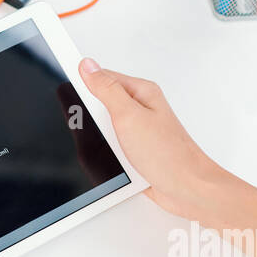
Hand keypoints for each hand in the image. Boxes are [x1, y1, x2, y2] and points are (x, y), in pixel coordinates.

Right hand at [78, 58, 227, 225]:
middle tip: (100, 130)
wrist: (188, 190)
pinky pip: (109, 148)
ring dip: (99, 140)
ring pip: (102, 129)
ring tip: (112, 149)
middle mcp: (140, 108)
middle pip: (99, 104)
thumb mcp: (129, 116)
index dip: (82, 83)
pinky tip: (114, 161)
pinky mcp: (135, 150)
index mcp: (141, 92)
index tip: (67, 90)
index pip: (102, 76)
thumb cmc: (170, 155)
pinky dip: (106, 155)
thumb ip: (106, 89)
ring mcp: (137, 130)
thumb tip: (87, 66)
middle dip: (90, 119)